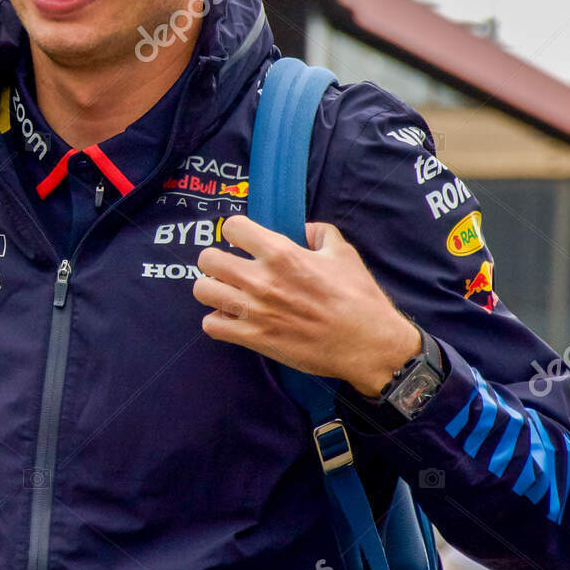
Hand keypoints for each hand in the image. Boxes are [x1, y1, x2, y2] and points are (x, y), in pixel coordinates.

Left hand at [193, 216, 422, 396]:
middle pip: (208, 258)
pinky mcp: (253, 339)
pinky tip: (233, 319)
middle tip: (230, 268)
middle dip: (216, 260)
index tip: (244, 241)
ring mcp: (254, 310)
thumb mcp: (343, 253)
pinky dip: (218, 321)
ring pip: (202, 290)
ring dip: (212, 289)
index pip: (232, 226)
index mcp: (282, 253)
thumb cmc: (358, 297)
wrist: (367, 343)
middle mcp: (261, 279)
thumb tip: (305, 229)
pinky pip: (211, 325)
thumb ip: (320, 233)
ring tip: (227, 293)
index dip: (236, 232)